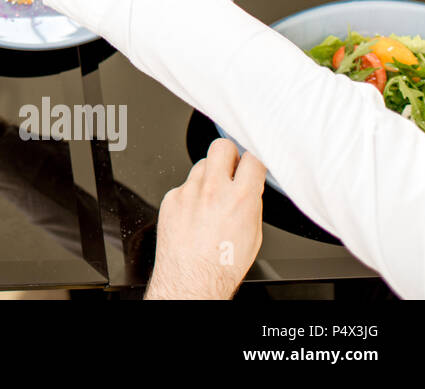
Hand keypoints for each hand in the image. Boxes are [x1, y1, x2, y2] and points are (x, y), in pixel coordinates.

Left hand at [145, 139, 265, 299]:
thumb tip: (250, 187)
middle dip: (228, 154)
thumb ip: (251, 203)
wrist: (191, 279)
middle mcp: (212, 189)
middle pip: (221, 146)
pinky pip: (183, 186)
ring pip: (200, 165)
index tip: (251, 165)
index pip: (253, 158)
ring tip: (210, 198)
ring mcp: (188, 191)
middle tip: (230, 168)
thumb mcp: (253, 235)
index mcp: (240, 197)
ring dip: (208, 176)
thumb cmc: (222, 264)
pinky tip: (193, 213)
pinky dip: (190, 195)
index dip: (254, 161)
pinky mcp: (171, 197)